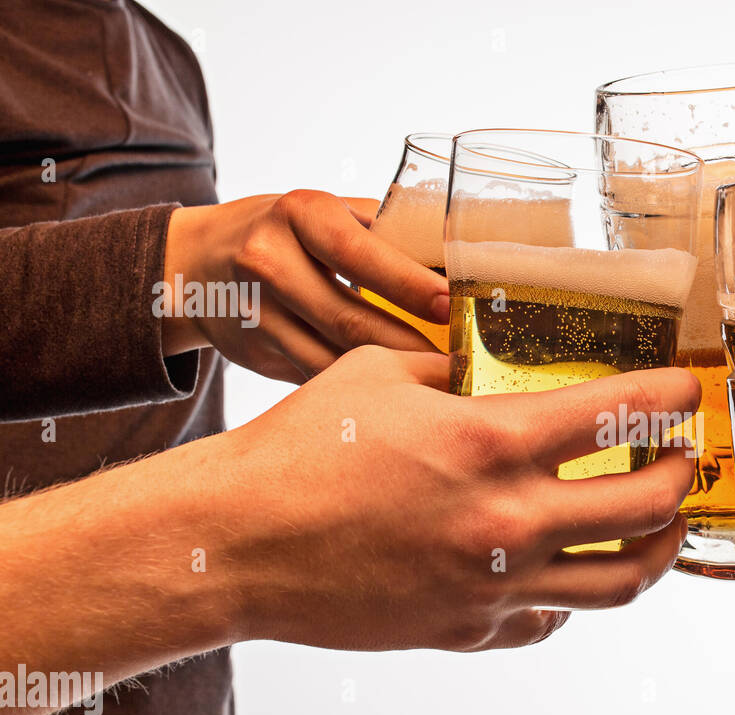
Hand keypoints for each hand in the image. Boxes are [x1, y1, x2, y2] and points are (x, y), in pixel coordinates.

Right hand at [161, 191, 447, 381]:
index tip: (451, 307)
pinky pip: (319, 378)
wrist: (194, 265)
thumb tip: (457, 250)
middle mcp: (269, 260)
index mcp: (299, 214)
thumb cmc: (285, 233)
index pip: (360, 254)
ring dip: (389, 379)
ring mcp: (258, 313)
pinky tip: (394, 401)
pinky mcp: (257, 353)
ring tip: (438, 389)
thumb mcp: (324, 212)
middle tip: (460, 364)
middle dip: (411, 346)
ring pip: (335, 359)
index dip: (408, 283)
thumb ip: (384, 230)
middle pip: (351, 318)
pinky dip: (360, 391)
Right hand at [216, 347, 700, 650]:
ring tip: (661, 523)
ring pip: (621, 582)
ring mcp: (494, 585)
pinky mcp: (470, 629)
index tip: (688, 391)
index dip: (672, 397)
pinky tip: (566, 569)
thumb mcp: (381, 377)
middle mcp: (509, 520)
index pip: (623, 414)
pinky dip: (571, 595)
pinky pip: (550, 620)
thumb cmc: (298, 448)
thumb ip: (456, 376)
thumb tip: (495, 376)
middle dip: (683, 474)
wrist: (236, 542)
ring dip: (657, 547)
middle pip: (647, 506)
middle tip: (683, 456)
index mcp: (493, 442)